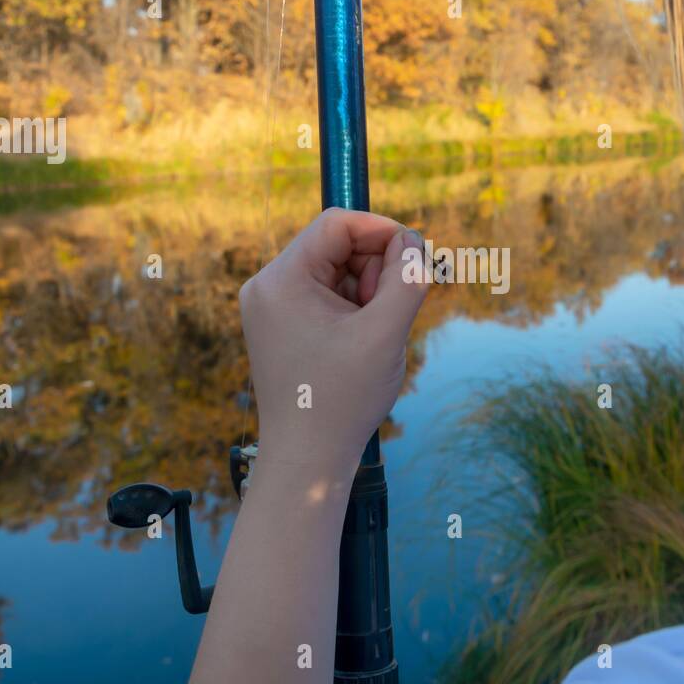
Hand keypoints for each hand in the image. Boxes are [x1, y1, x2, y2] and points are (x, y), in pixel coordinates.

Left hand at [239, 208, 428, 476]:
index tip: (415, 256)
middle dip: (375, 269)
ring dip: (367, 291)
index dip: (382, 231)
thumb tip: (414, 242)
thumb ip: (407, 278)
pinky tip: (360, 342)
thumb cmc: (342, 400)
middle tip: (390, 311)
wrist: (307, 459)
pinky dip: (353, 308)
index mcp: (281, 281)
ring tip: (373, 334)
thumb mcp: (386, 333)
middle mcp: (268, 286)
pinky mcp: (281, 325)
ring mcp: (271, 307)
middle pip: (336, 246)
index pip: (337, 224)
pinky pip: (326, 295)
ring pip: (335, 271)